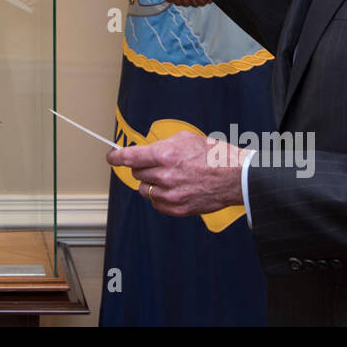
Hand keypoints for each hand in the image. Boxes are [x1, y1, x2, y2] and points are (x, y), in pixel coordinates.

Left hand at [106, 131, 249, 216]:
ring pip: (145, 190)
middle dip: (142, 168)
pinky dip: (160, 197)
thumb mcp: (185, 139)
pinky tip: (173, 189)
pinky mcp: (178, 208)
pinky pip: (157, 204)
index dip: (116, 157)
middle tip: (155, 164)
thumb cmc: (214, 155)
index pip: (129, 157)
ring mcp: (171, 194)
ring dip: (151, 183)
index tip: (112, 157)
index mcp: (164, 155)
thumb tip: (146, 150)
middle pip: (136, 173)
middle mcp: (164, 176)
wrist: (235, 176)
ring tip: (167, 177)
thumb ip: (162, 145)